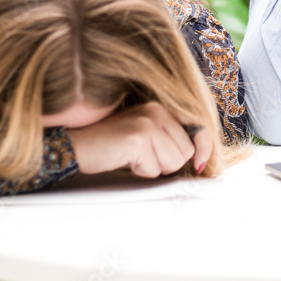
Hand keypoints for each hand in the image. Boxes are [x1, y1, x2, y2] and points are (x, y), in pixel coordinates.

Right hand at [66, 102, 211, 176]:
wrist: (76, 146)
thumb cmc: (110, 145)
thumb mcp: (144, 135)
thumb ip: (169, 139)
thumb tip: (200, 157)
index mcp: (160, 108)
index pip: (198, 129)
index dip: (203, 150)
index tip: (202, 166)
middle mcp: (157, 111)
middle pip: (186, 152)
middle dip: (167, 163)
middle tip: (142, 157)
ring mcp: (148, 123)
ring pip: (173, 163)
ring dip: (153, 168)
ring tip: (132, 158)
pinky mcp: (138, 138)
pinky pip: (154, 170)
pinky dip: (140, 172)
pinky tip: (124, 160)